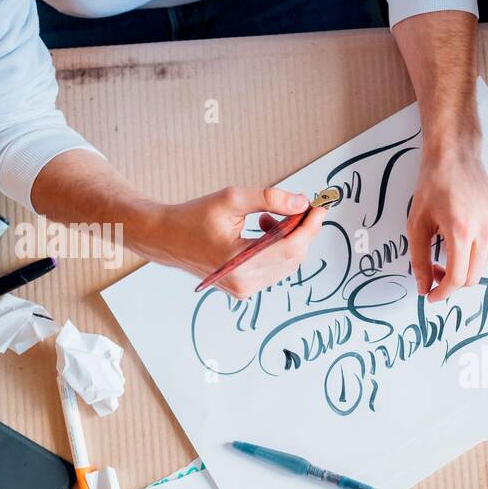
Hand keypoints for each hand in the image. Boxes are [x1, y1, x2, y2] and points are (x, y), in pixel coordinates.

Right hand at [139, 186, 325, 298]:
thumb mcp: (231, 199)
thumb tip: (301, 203)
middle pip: (293, 257)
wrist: (167, 238)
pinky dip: (278, 249)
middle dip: (302, 231)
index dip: (309, 226)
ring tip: (271, 218)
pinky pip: (275, 269)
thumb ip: (270, 199)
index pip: (290, 247)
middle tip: (301, 207)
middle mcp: (244, 282)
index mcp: (239, 261)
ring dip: (289, 239)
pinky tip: (265, 231)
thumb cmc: (194, 217)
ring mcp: (245, 289)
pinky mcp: (244, 289)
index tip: (320, 208)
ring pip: (287, 264)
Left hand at [407, 152, 487, 302]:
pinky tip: (464, 240)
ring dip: (465, 268)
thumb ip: (419, 260)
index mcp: (461, 229)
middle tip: (435, 271)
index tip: (431, 296)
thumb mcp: (416, 224)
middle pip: (472, 277)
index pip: (457, 278)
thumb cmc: (433, 186)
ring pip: (483, 267)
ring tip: (448, 251)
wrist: (456, 157)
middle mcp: (485, 229)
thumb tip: (423, 288)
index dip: (442, 292)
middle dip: (452, 282)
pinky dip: (476, 256)